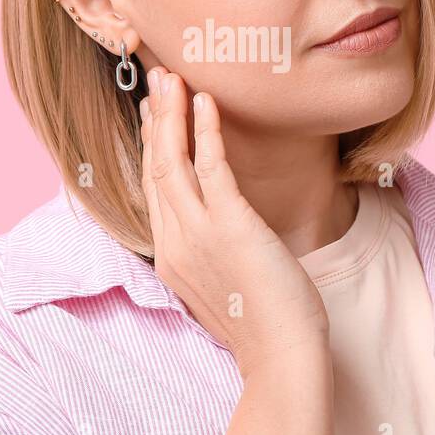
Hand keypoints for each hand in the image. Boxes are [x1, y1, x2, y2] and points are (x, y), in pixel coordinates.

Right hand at [139, 67, 330, 377]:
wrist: (281, 357)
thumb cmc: (264, 327)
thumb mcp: (224, 286)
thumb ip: (212, 255)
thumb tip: (223, 234)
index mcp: (171, 258)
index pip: (155, 190)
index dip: (153, 147)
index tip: (154, 114)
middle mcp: (175, 242)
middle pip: (155, 168)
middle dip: (155, 120)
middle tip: (155, 79)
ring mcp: (198, 234)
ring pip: (171, 162)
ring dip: (170, 115)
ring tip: (170, 77)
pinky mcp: (229, 226)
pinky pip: (210, 168)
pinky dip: (205, 131)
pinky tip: (205, 102)